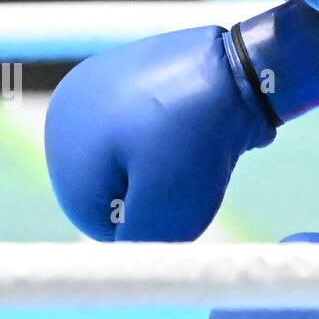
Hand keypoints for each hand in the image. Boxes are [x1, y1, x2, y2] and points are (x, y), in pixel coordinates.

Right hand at [45, 2, 318, 240]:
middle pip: (119, 186)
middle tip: (195, 168)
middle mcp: (80, 104)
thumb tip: (131, 252)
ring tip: (206, 146)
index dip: (146, 221)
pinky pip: (168, 134)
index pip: (95, 217)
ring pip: (147, 162)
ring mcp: (116, 84)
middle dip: (160, 191)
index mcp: (66, 136)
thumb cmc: (200, 138)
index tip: (180, 193)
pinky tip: (212, 129)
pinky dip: (192, 142)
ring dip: (181, 169)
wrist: (253, 67)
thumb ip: (136, 248)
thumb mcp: (164, 214)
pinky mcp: (154, 77)